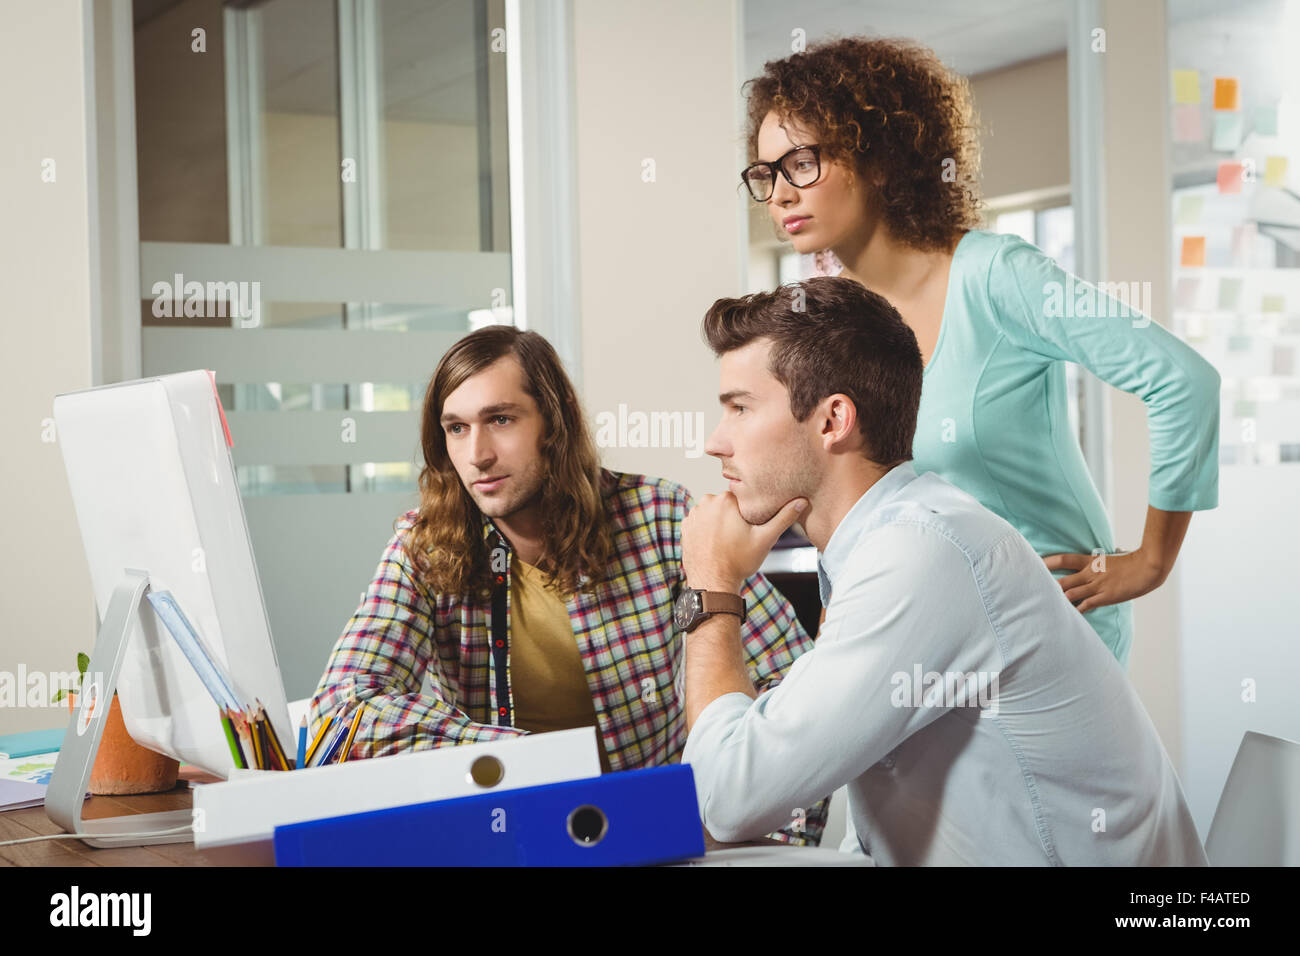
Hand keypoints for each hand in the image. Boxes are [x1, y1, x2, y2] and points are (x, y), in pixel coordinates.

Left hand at [682, 492, 806, 592]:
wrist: (712, 583)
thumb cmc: (739, 562)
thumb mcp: (765, 539)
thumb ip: (783, 518)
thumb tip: (802, 501)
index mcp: (726, 499)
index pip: (742, 498)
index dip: (749, 513)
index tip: (751, 527)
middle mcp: (706, 502)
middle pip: (727, 503)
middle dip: (734, 517)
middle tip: (740, 537)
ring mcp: (693, 514)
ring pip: (713, 512)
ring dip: (720, 522)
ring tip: (727, 542)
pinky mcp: (685, 526)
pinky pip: (701, 521)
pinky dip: (707, 529)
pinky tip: (715, 544)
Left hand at [1042, 548, 1165, 612]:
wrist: (1149, 568)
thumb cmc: (1134, 562)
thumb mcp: (1113, 558)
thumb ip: (1102, 561)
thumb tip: (1102, 558)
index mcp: (1092, 561)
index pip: (1064, 559)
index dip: (1048, 561)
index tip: (1035, 564)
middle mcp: (1090, 573)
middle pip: (1062, 580)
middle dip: (1047, 586)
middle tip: (1033, 590)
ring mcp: (1097, 586)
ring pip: (1071, 594)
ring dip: (1059, 600)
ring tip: (1044, 606)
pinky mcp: (1105, 597)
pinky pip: (1086, 605)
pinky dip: (1076, 610)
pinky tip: (1067, 616)